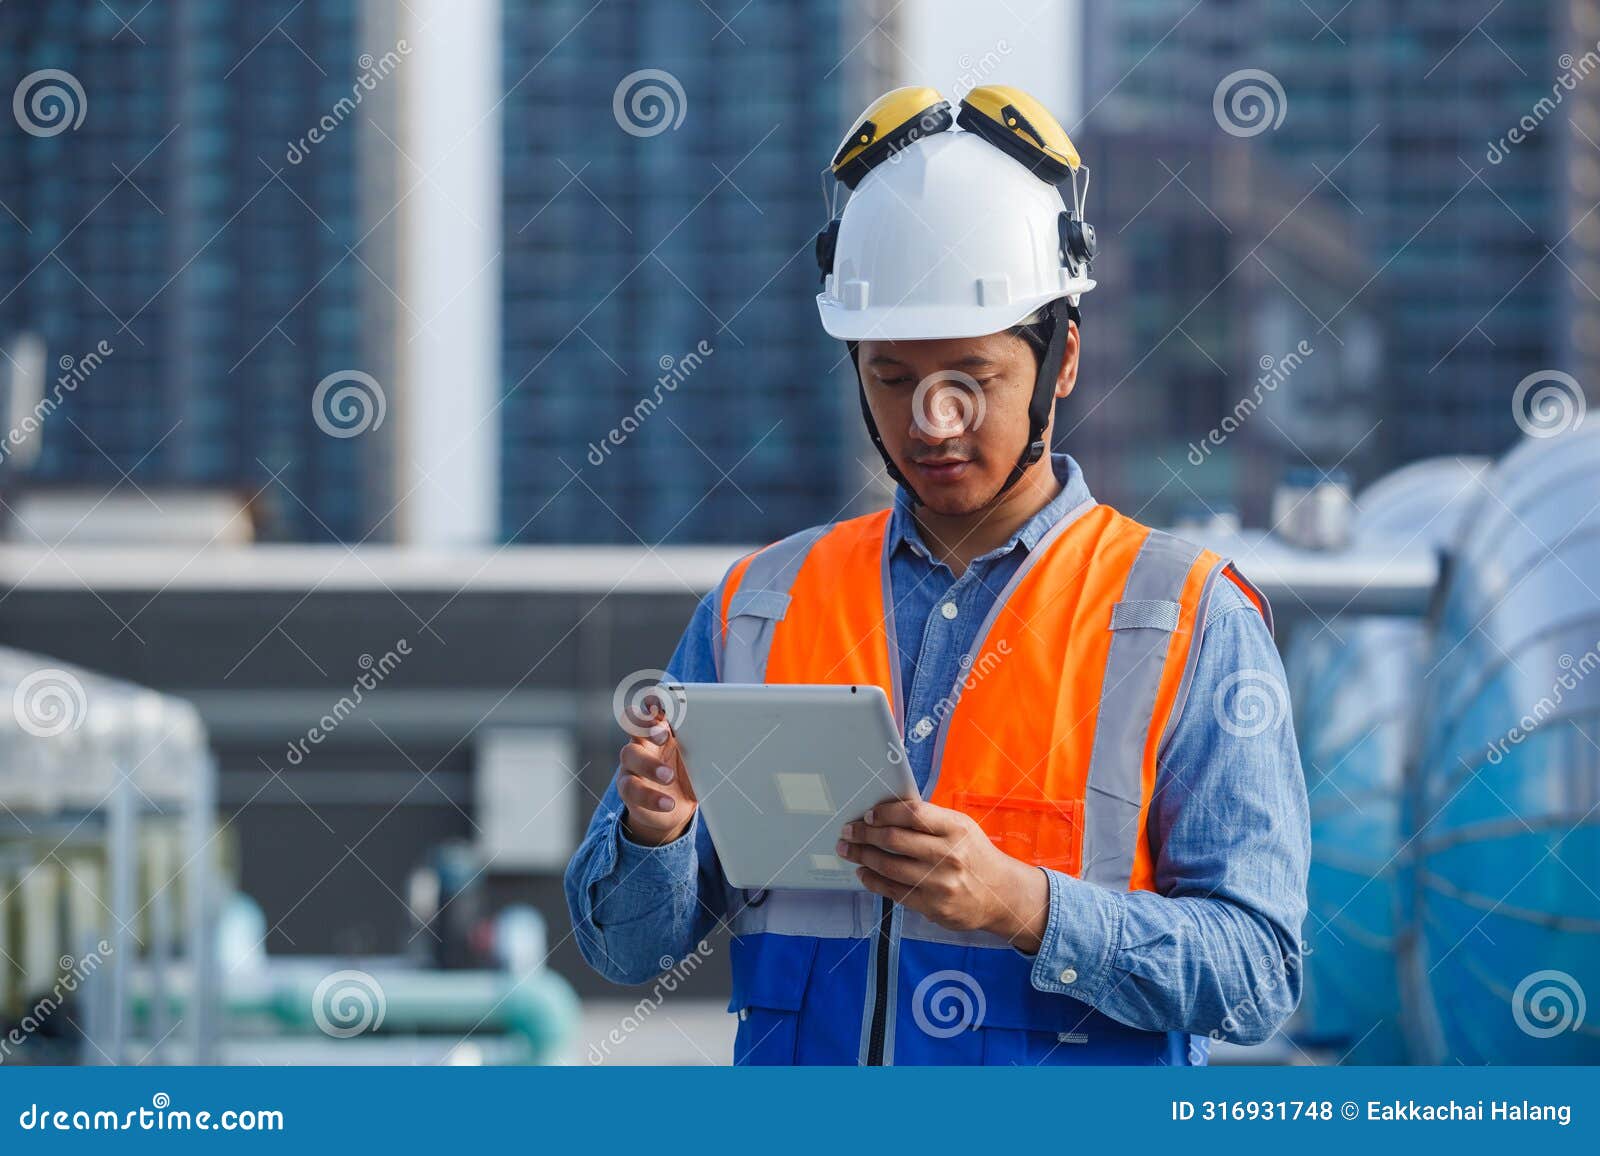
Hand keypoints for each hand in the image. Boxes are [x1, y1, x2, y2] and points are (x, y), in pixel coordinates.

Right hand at [615, 710, 696, 846]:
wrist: (674, 809)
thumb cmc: (687, 775)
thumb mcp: (697, 759)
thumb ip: (701, 745)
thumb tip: (725, 736)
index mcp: (661, 729)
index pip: (652, 707)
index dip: (653, 700)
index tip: (661, 702)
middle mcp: (643, 742)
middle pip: (633, 722)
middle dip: (646, 724)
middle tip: (664, 735)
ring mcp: (632, 764)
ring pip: (629, 754)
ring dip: (649, 764)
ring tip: (668, 775)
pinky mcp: (627, 788)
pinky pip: (632, 788)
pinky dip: (651, 796)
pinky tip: (667, 802)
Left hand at [837, 798, 1049, 951]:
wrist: (1001, 895)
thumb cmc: (975, 855)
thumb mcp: (961, 828)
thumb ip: (929, 820)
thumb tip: (886, 812)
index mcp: (956, 828)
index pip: (913, 813)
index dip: (885, 812)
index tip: (868, 814)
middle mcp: (949, 855)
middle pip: (895, 839)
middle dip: (865, 834)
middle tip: (848, 832)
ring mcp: (940, 883)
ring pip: (889, 866)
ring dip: (863, 856)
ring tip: (849, 851)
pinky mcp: (933, 906)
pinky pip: (894, 891)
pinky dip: (873, 880)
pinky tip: (864, 873)